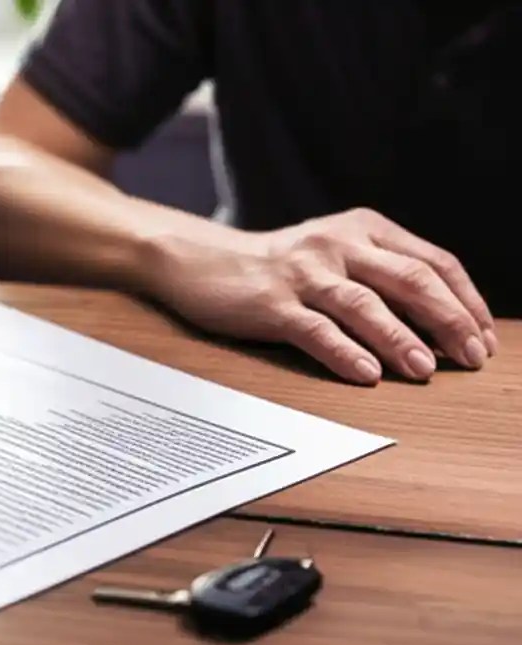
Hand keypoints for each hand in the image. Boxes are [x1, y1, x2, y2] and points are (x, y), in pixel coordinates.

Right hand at [146, 208, 496, 384]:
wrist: (201, 260)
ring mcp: (303, 273)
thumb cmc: (276, 267)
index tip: (484, 337)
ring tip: (426, 370)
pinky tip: (367, 375)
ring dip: (401, 339)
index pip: (433, 261)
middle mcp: (337, 244)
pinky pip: (315, 330)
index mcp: (363, 228)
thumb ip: (381, 277)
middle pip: (409, 280)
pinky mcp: (271, 303)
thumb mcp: (336, 256)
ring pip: (364, 305)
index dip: (465, 301)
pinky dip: (345, 353)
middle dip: (447, 321)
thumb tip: (440, 324)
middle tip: (471, 357)